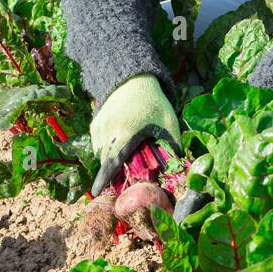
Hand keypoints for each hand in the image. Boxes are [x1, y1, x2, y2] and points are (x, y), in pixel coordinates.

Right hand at [89, 74, 180, 195]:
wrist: (133, 79)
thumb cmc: (154, 103)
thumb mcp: (168, 124)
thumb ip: (173, 147)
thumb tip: (178, 169)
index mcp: (125, 133)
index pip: (111, 162)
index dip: (104, 179)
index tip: (97, 192)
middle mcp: (107, 132)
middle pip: (106, 162)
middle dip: (113, 172)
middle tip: (126, 178)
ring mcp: (98, 128)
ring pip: (100, 154)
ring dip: (111, 160)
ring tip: (126, 157)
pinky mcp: (94, 125)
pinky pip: (98, 145)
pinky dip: (107, 149)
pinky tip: (120, 144)